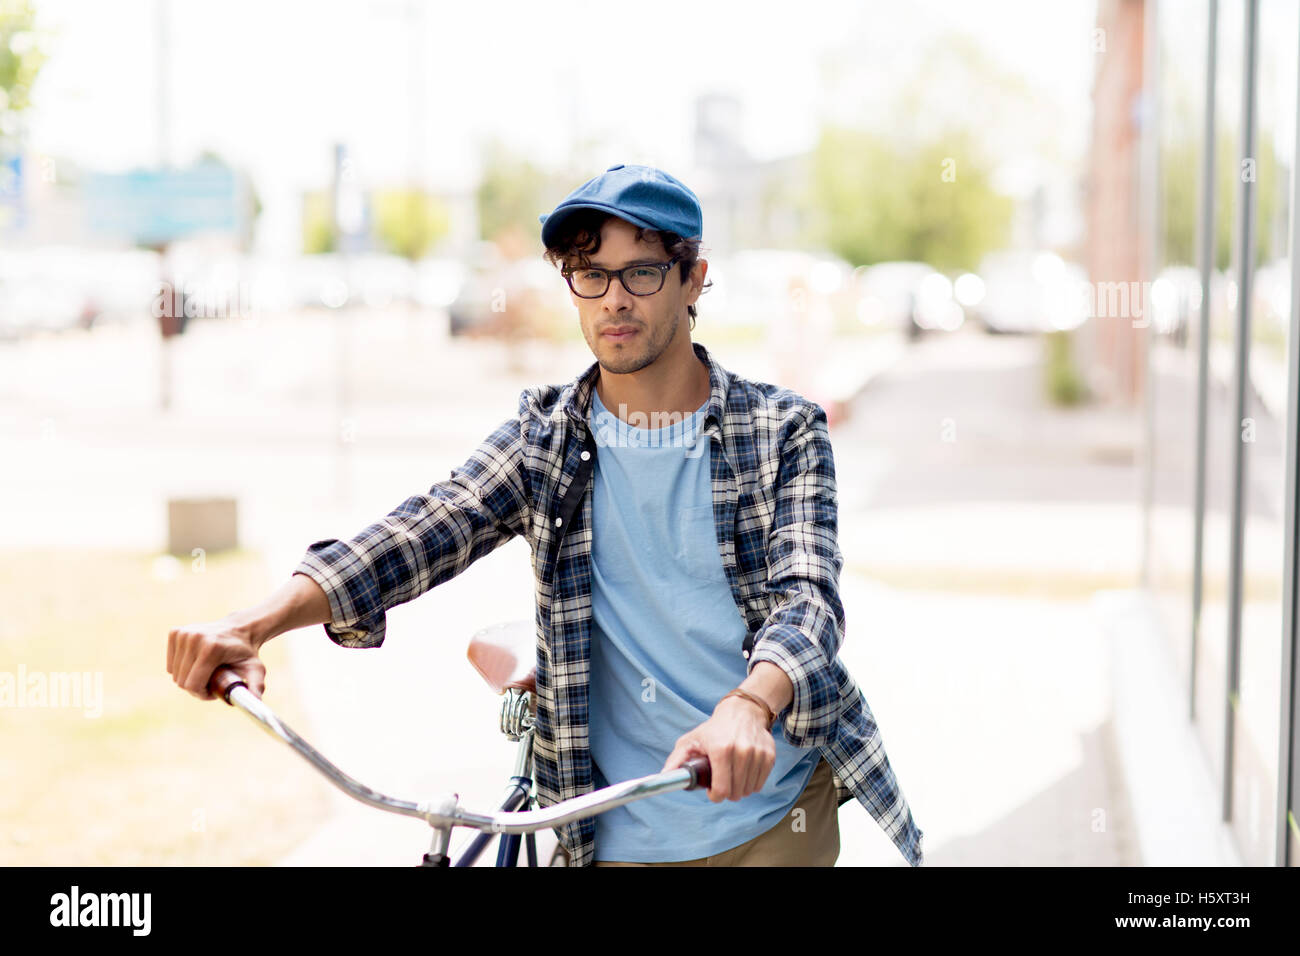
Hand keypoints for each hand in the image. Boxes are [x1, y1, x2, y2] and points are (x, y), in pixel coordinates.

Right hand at [167, 616, 264, 701]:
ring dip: (188, 678)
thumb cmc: (246, 652)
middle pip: (182, 680)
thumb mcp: (255, 669)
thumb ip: (257, 686)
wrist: (240, 629)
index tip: (213, 692)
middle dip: (195, 688)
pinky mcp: (176, 632)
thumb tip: (257, 701)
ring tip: (205, 673)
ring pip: (174, 673)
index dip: (201, 694)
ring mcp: (184, 633)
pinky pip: (170, 663)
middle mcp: (195, 638)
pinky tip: (196, 663)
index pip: (192, 685)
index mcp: (211, 648)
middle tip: (210, 683)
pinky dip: (180, 667)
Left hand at [661, 695, 776, 802]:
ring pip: (749, 790)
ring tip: (732, 775)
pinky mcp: (769, 755)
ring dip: (740, 788)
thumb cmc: (714, 729)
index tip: (712, 790)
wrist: (742, 711)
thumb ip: (676, 760)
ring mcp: (757, 753)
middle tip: (722, 781)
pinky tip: (744, 772)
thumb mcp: (691, 740)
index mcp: (720, 749)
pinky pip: (761, 783)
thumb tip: (664, 776)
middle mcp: (741, 751)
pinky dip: (752, 783)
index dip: (715, 796)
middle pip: (736, 793)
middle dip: (727, 792)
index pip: (721, 790)